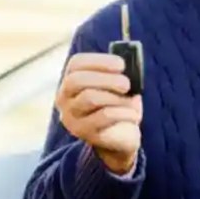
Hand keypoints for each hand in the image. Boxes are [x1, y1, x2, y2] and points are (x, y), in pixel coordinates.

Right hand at [56, 52, 142, 174]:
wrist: (121, 137)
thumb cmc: (119, 105)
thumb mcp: (120, 87)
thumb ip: (120, 75)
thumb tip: (131, 69)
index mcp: (72, 80)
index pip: (76, 64)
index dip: (99, 61)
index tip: (121, 64)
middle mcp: (64, 98)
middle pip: (76, 80)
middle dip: (106, 79)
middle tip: (126, 84)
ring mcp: (71, 116)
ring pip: (90, 98)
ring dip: (116, 98)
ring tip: (132, 102)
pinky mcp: (83, 132)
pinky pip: (104, 116)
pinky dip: (124, 113)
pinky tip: (135, 115)